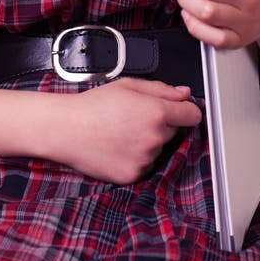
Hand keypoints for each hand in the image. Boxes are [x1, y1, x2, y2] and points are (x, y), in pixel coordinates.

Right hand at [57, 77, 201, 184]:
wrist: (67, 129)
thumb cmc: (94, 105)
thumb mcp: (128, 85)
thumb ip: (161, 89)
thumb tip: (184, 94)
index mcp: (156, 112)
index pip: (192, 115)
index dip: (186, 111)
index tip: (181, 112)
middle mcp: (154, 138)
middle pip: (174, 132)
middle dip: (161, 124)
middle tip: (136, 118)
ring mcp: (145, 159)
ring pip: (158, 149)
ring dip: (148, 142)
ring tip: (122, 132)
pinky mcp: (134, 175)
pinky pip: (145, 165)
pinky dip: (136, 158)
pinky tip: (118, 147)